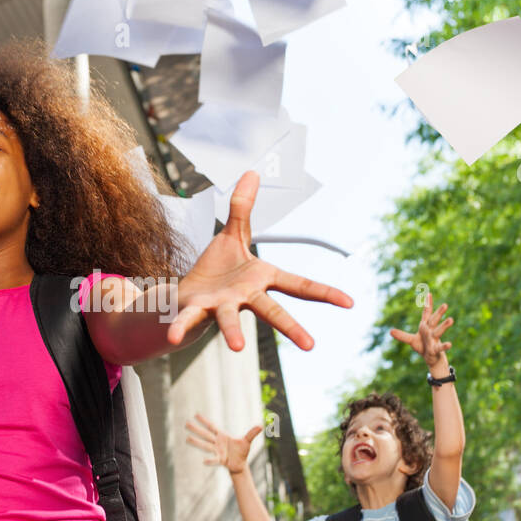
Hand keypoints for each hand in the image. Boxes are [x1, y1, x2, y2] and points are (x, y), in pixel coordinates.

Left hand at [166, 171, 352, 350]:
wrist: (187, 294)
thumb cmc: (216, 269)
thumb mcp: (233, 234)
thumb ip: (242, 207)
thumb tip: (252, 171)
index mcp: (261, 278)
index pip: (298, 284)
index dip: (325, 293)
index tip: (350, 303)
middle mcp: (246, 296)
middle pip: (272, 310)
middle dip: (291, 327)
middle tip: (310, 346)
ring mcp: (222, 305)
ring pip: (231, 319)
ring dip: (233, 333)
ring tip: (238, 348)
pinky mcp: (197, 310)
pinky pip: (188, 319)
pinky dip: (180, 327)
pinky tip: (170, 338)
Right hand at [185, 413, 262, 474]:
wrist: (240, 464)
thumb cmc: (242, 451)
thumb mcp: (247, 441)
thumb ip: (252, 433)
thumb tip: (261, 425)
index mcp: (222, 436)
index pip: (211, 426)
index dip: (204, 421)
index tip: (195, 414)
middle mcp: (217, 442)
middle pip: (205, 434)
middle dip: (196, 429)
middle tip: (186, 424)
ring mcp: (217, 451)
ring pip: (205, 445)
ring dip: (196, 442)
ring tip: (187, 439)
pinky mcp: (220, 460)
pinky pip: (214, 460)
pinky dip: (210, 461)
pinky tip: (204, 461)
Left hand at [390, 291, 452, 368]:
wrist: (430, 358)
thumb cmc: (422, 346)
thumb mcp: (411, 340)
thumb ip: (402, 335)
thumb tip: (390, 331)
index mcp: (425, 327)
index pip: (426, 314)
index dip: (427, 304)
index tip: (429, 293)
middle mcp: (431, 331)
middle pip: (434, 320)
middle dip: (439, 312)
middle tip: (445, 305)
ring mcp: (434, 339)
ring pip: (439, 331)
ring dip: (445, 325)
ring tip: (451, 319)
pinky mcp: (436, 349)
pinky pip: (440, 347)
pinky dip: (445, 345)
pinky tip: (450, 344)